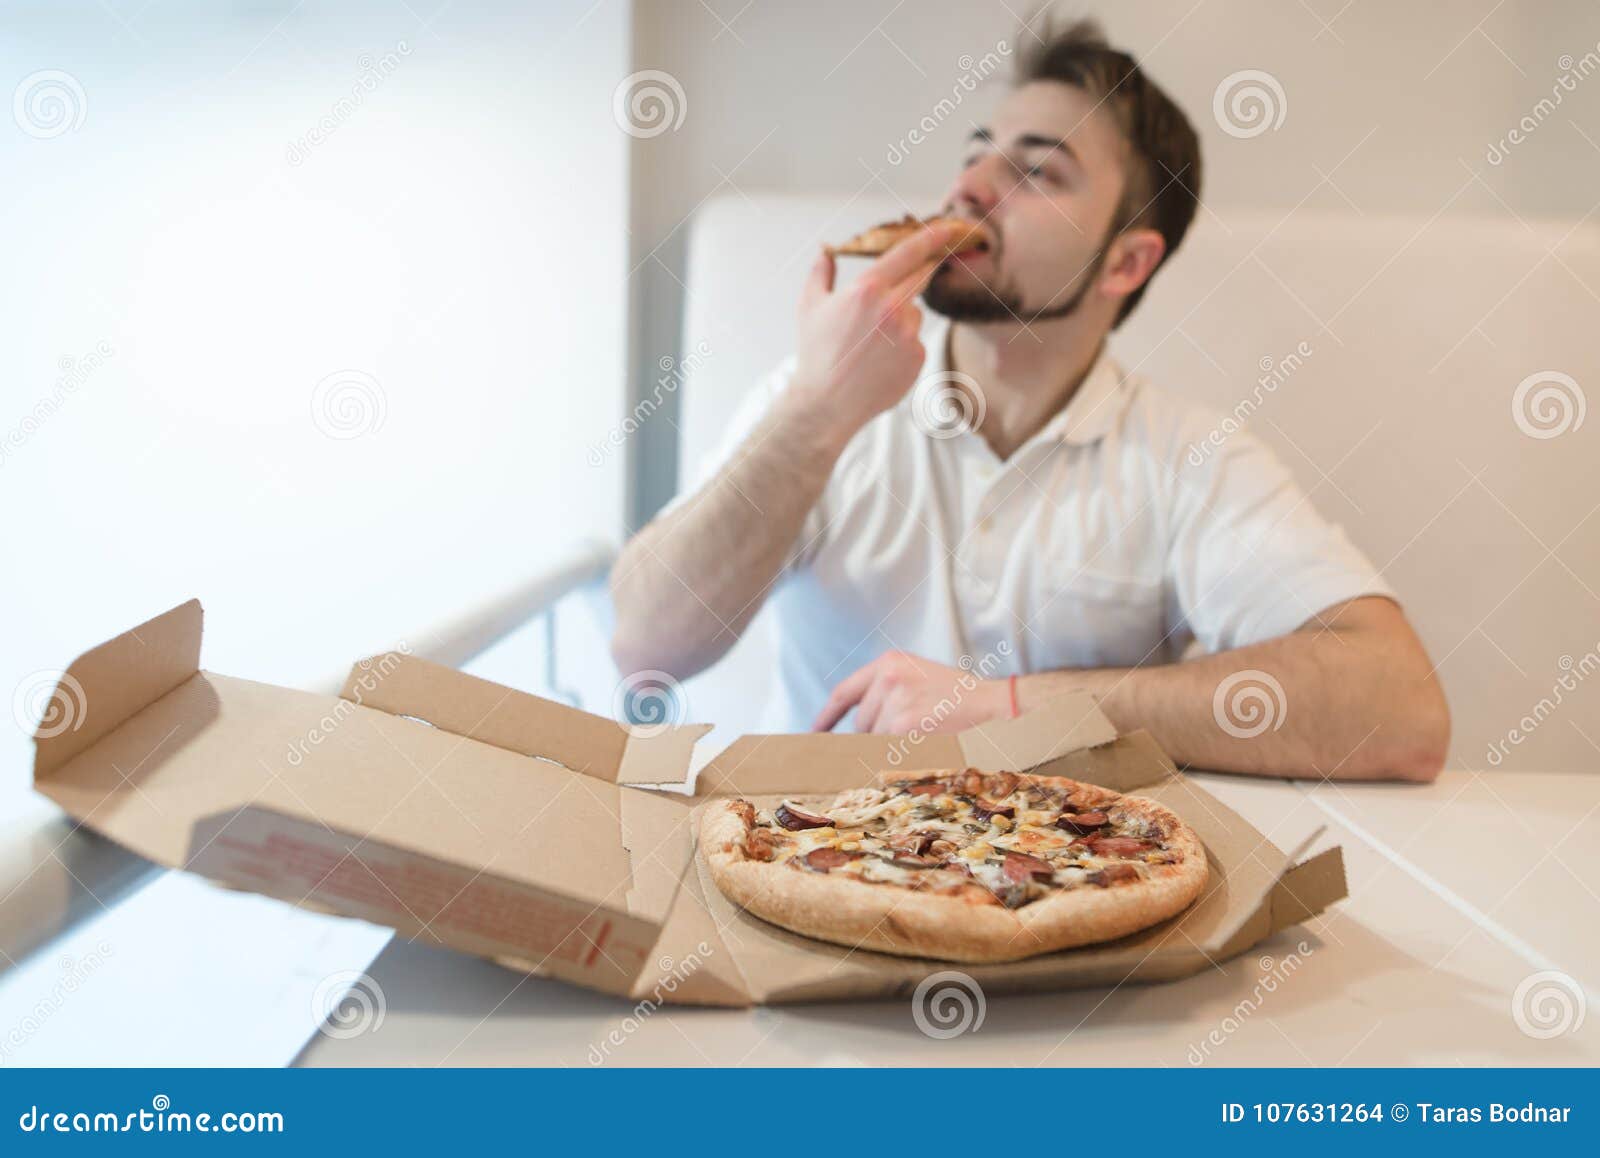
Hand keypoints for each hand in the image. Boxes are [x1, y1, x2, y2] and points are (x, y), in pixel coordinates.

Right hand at [786, 222, 971, 444]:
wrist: (827, 402)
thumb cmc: (816, 353)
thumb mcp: (810, 306)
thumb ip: (821, 272)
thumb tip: (826, 252)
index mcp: (868, 289)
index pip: (908, 253)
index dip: (931, 237)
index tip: (946, 228)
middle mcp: (893, 307)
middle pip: (922, 276)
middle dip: (921, 272)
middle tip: (907, 282)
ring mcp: (908, 334)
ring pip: (915, 311)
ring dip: (901, 316)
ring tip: (872, 340)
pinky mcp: (917, 356)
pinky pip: (916, 339)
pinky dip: (902, 343)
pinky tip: (879, 358)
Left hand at [812, 650, 1010, 733]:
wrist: (988, 701)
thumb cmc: (955, 694)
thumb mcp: (915, 676)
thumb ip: (885, 691)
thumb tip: (855, 724)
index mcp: (888, 662)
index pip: (844, 692)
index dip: (827, 716)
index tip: (815, 731)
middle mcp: (887, 676)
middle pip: (859, 722)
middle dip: (874, 735)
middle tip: (903, 736)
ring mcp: (894, 699)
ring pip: (873, 738)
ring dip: (891, 744)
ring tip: (921, 733)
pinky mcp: (903, 723)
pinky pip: (887, 748)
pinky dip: (898, 752)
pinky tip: (921, 743)